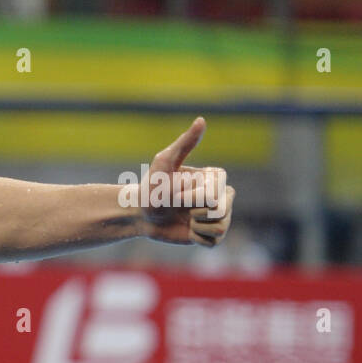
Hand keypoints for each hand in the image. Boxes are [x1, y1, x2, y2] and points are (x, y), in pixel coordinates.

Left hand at [141, 117, 234, 246]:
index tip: (177, 194)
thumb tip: (201, 119)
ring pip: (221, 228)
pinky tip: (186, 230)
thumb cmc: (150, 187)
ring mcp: (216, 215)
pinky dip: (197, 239)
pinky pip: (214, 242)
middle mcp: (220, 195)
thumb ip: (184, 143)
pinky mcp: (209, 234)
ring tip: (184, 219)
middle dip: (195, 212)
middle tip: (178, 207)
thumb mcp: (164, 163)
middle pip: (223, 211)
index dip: (195, 198)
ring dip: (196, 227)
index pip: (218, 193)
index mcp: (215, 178)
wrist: (138, 214)